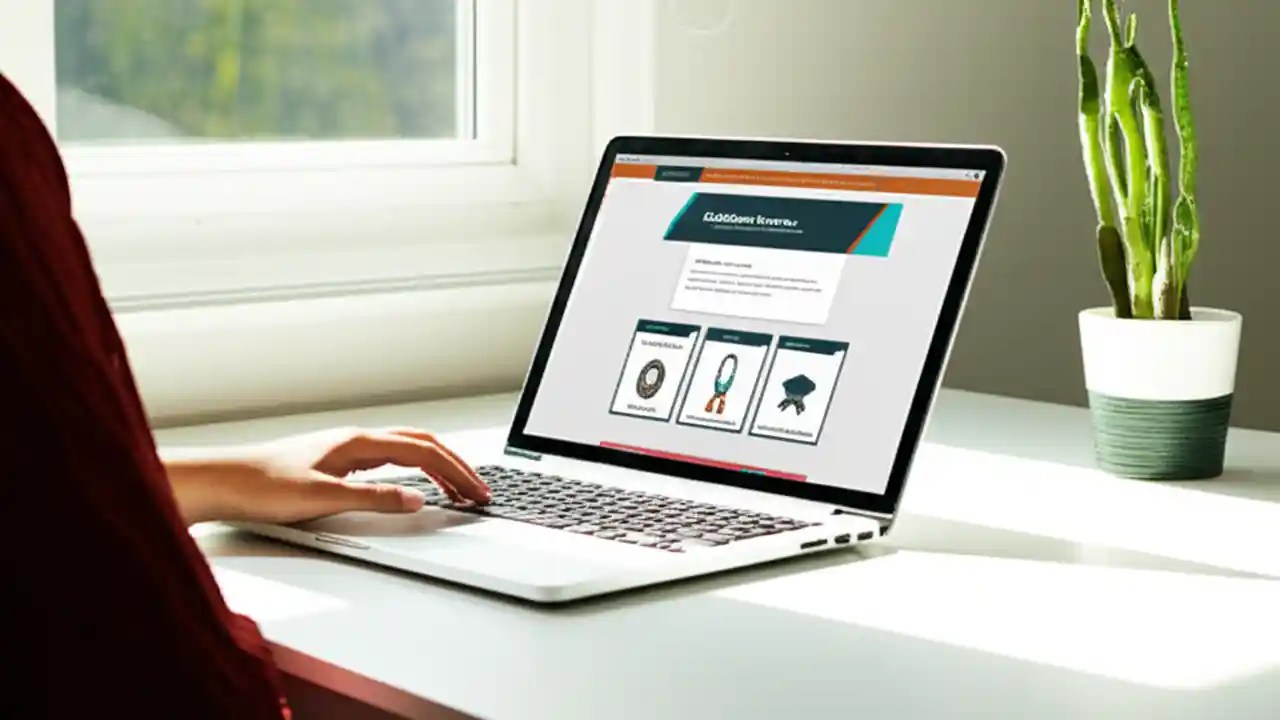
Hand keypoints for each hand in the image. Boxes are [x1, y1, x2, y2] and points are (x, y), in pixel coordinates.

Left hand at [161, 426, 490, 525]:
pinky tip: (416, 485)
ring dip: (438, 467)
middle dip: (456, 467)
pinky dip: (415, 470)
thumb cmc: (261, 486)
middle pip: (422, 445)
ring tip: (458, 489)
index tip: (478, 493)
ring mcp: (346, 449)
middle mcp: (355, 440)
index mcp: (358, 442)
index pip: (423, 453)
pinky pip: (390, 459)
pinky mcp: (336, 462)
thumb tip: (416, 500)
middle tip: (479, 490)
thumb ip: (374, 498)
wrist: (221, 482)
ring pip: (407, 449)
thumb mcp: (323, 497)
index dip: (456, 473)